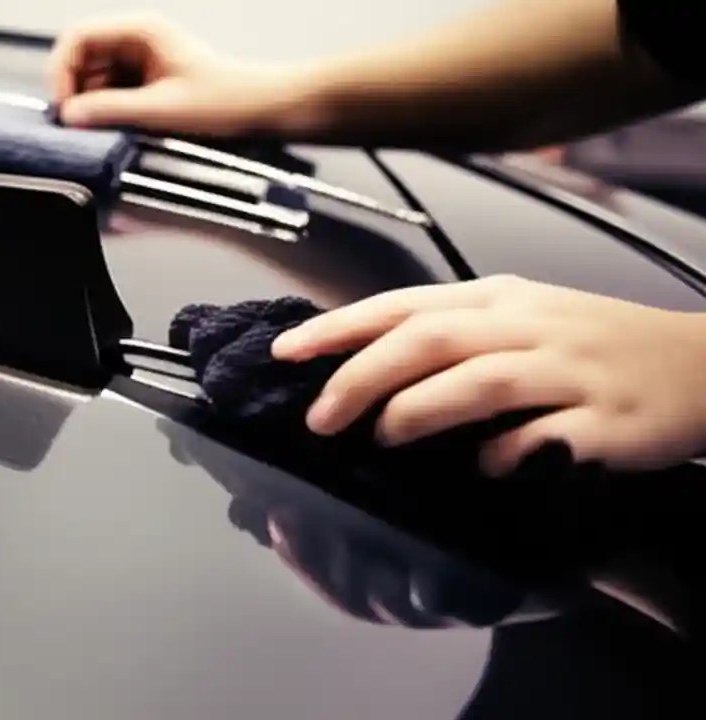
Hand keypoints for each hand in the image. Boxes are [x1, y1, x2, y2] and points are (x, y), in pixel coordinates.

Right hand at [46, 13, 278, 135]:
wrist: (260, 109)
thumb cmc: (224, 101)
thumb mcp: (163, 109)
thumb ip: (112, 110)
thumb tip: (69, 116)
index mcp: (140, 32)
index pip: (78, 37)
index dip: (62, 70)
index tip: (63, 107)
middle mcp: (135, 41)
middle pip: (80, 59)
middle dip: (72, 92)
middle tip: (74, 126)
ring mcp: (138, 61)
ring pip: (91, 79)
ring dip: (88, 105)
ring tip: (96, 132)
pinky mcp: (143, 83)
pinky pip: (108, 93)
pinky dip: (103, 112)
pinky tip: (110, 130)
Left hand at [270, 275, 705, 475]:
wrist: (704, 365)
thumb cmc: (595, 344)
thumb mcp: (520, 318)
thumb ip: (449, 333)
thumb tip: (362, 365)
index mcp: (500, 298)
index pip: (403, 304)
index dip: (339, 328)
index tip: (287, 352)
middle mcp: (528, 326)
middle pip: (429, 339)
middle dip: (361, 377)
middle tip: (318, 418)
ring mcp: (569, 372)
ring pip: (478, 381)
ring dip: (419, 411)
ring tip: (382, 437)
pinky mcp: (605, 422)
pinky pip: (543, 438)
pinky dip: (504, 454)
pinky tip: (483, 468)